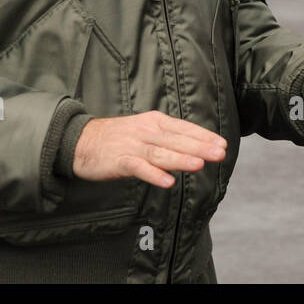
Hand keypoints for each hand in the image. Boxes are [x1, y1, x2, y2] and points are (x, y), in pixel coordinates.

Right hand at [72, 111, 226, 187]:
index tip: (222, 143)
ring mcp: (133, 145)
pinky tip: (167, 182)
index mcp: (155, 121)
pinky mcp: (119, 160)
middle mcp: (146, 131)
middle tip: (220, 153)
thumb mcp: (145, 131)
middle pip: (177, 140)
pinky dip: (153, 174)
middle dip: (200, 146)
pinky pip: (139, 168)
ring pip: (161, 153)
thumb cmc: (118, 138)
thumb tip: (195, 148)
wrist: (81, 141)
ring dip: (181, 159)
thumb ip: (168, 139)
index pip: (184, 128)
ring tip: (200, 164)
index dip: (203, 136)